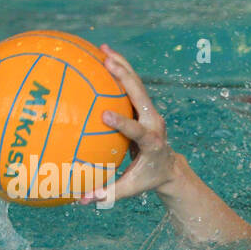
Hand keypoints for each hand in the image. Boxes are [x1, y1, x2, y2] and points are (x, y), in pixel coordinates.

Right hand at [76, 44, 179, 203]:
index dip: (124, 122)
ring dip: (122, 66)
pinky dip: (119, 69)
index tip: (105, 115)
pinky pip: (132, 85)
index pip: (138, 131)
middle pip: (141, 97)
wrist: (169, 167)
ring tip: (103, 49)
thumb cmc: (147, 178)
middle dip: (126, 79)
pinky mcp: (145, 107)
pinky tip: (102, 54)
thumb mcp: (131, 188)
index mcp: (152, 143)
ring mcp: (151, 112)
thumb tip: (81, 200)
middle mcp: (154, 123)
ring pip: (137, 85)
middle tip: (107, 62)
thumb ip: (109, 192)